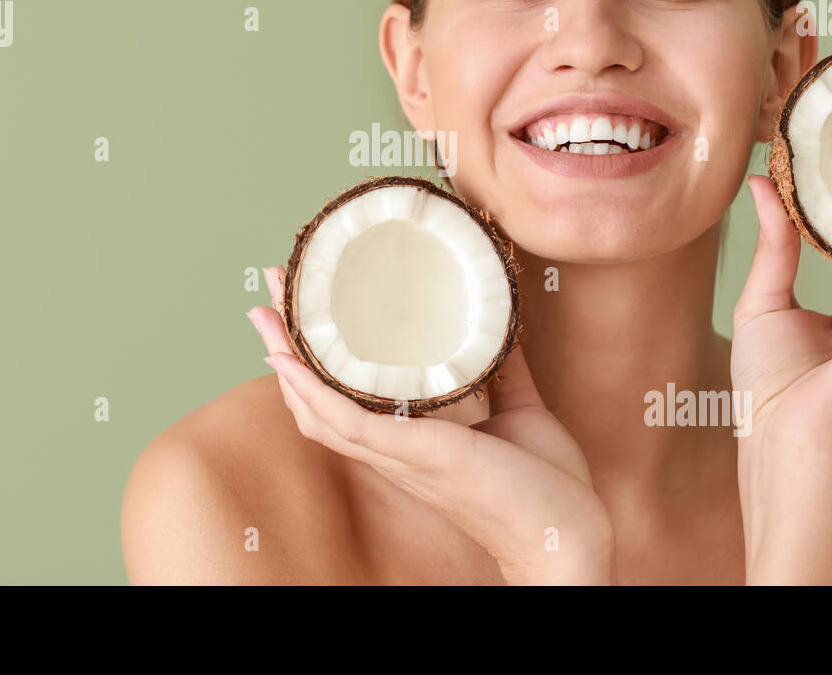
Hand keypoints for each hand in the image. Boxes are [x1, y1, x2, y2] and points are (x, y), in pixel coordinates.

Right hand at [247, 265, 614, 584]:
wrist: (566, 534)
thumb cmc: (543, 486)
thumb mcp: (519, 409)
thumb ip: (504, 368)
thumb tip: (500, 320)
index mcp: (409, 441)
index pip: (342, 401)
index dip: (313, 363)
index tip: (299, 314)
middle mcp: (391, 450)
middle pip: (314, 400)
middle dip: (285, 348)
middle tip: (267, 296)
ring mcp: (399, 453)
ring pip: (317, 408)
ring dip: (286, 359)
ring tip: (266, 312)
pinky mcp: (417, 453)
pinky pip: (347, 422)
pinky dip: (312, 391)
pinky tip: (288, 361)